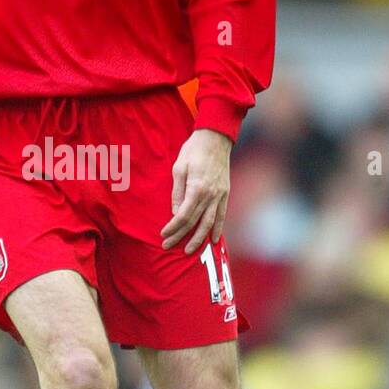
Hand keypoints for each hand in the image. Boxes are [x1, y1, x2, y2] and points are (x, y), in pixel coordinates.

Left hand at [161, 128, 231, 252]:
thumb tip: (176, 213)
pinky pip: (222, 215)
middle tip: (169, 246)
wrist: (216, 138)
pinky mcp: (225, 193)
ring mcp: (220, 195)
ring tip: (190, 250)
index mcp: (197, 188)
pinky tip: (213, 239)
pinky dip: (218, 228)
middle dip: (181, 236)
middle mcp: (211, 195)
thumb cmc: (193, 150)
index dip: (173, 227)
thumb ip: (177, 193)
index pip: (184, 215)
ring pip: (210, 223)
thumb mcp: (178, 168)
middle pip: (195, 222)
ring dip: (200, 238)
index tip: (163, 234)